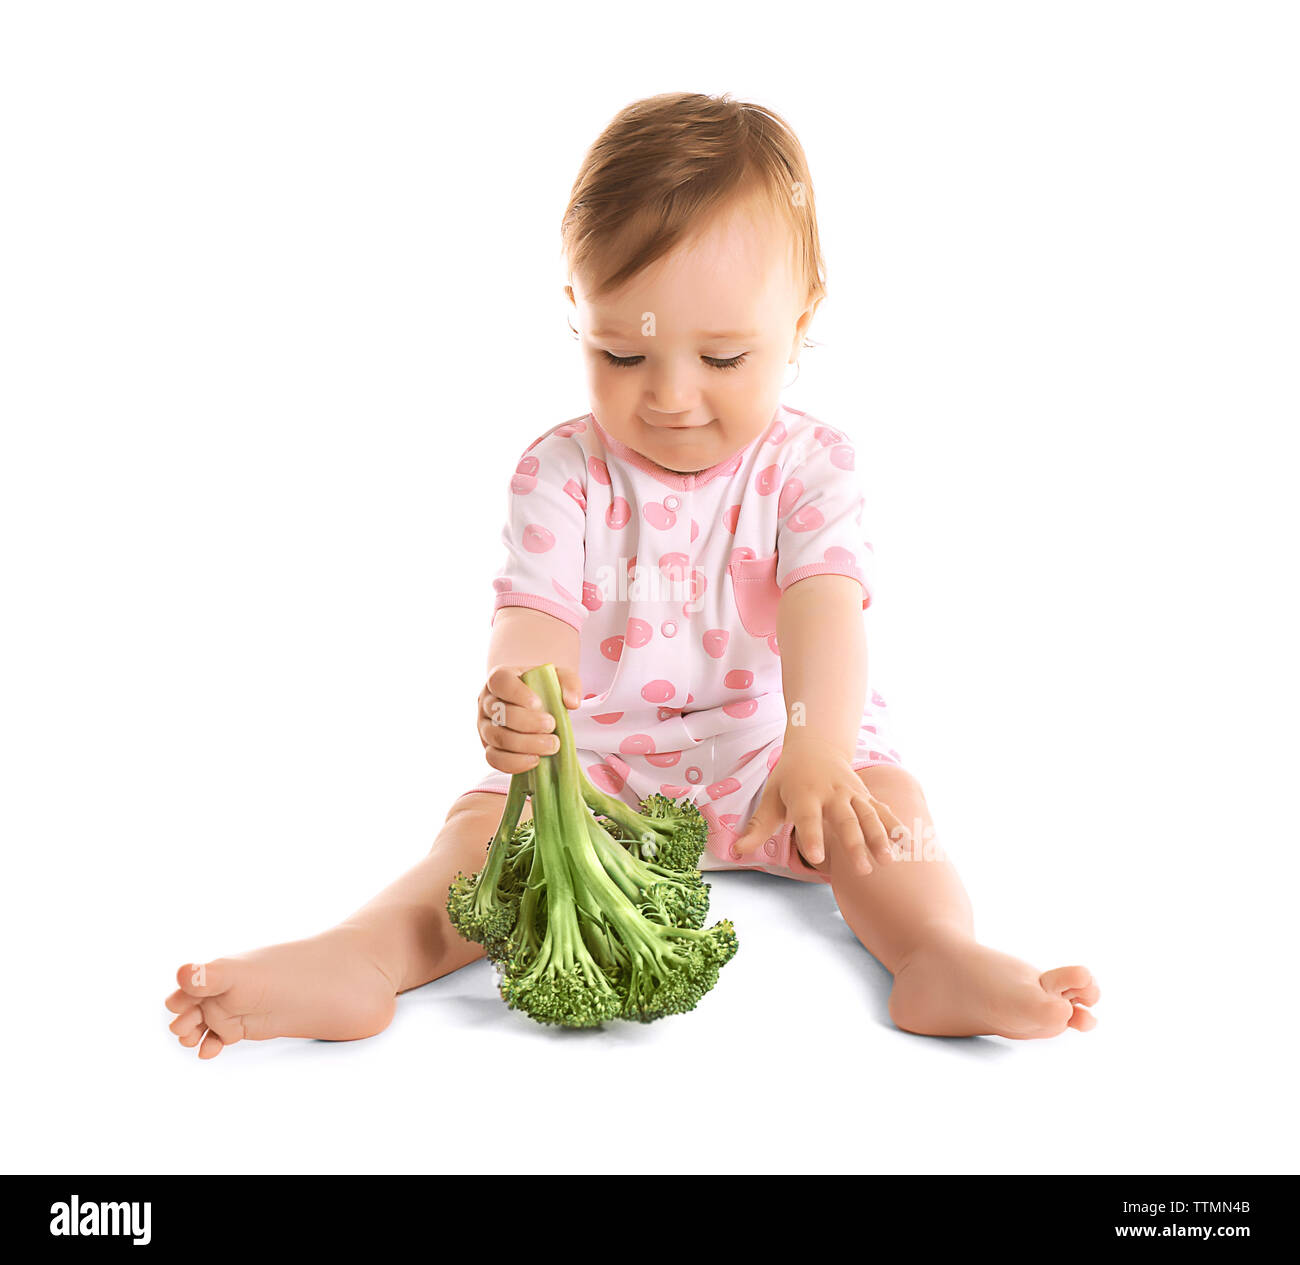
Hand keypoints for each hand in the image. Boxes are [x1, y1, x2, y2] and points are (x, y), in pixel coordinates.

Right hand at [477, 664, 582, 774]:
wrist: (535, 704)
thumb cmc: (543, 688)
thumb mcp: (559, 677)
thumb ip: (569, 683)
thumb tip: (572, 702)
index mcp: (500, 678)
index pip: (500, 682)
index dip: (517, 693)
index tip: (538, 704)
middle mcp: (487, 701)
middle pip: (499, 713)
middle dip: (527, 723)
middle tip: (551, 726)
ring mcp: (485, 726)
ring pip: (497, 738)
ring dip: (525, 745)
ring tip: (550, 745)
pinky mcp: (489, 747)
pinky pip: (494, 759)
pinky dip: (514, 763)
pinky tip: (535, 760)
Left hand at [732, 736, 909, 874]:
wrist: (817, 745)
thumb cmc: (789, 778)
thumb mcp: (771, 797)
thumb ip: (758, 827)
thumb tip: (736, 851)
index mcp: (804, 793)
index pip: (808, 817)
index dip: (811, 836)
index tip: (815, 857)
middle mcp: (831, 792)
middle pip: (845, 820)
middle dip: (854, 844)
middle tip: (862, 870)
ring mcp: (852, 793)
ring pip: (869, 815)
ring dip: (880, 838)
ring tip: (888, 861)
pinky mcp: (866, 795)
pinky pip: (883, 811)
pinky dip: (896, 826)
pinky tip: (907, 845)